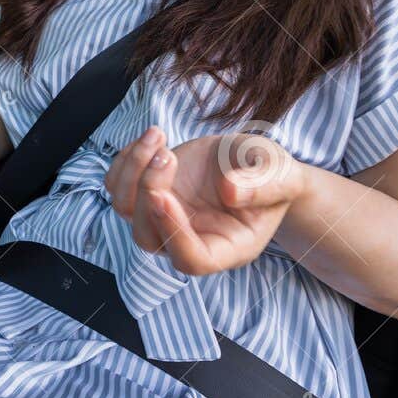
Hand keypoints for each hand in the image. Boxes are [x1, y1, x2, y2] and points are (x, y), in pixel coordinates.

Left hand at [103, 126, 309, 274]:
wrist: (251, 162)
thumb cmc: (271, 174)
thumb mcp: (279, 175)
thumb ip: (263, 186)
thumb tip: (231, 192)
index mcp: (227, 247)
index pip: (191, 260)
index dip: (172, 233)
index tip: (164, 196)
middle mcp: (189, 239)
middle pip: (147, 237)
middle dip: (147, 194)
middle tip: (167, 156)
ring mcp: (165, 217)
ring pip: (125, 209)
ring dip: (132, 171)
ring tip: (158, 137)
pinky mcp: (149, 194)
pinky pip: (118, 186)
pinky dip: (124, 160)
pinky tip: (152, 137)